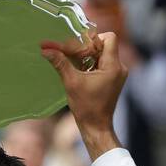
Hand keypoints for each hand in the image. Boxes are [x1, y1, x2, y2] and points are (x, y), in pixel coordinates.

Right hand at [40, 32, 126, 157]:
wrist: (96, 127)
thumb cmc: (86, 107)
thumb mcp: (71, 82)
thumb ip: (60, 63)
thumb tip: (46, 49)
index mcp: (113, 66)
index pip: (109, 38)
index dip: (94, 38)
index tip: (80, 47)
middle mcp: (119, 67)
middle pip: (104, 45)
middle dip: (87, 48)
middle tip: (72, 55)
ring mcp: (117, 74)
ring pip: (103, 54)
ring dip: (88, 56)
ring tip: (75, 63)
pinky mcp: (113, 79)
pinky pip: (103, 64)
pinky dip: (91, 64)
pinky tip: (80, 71)